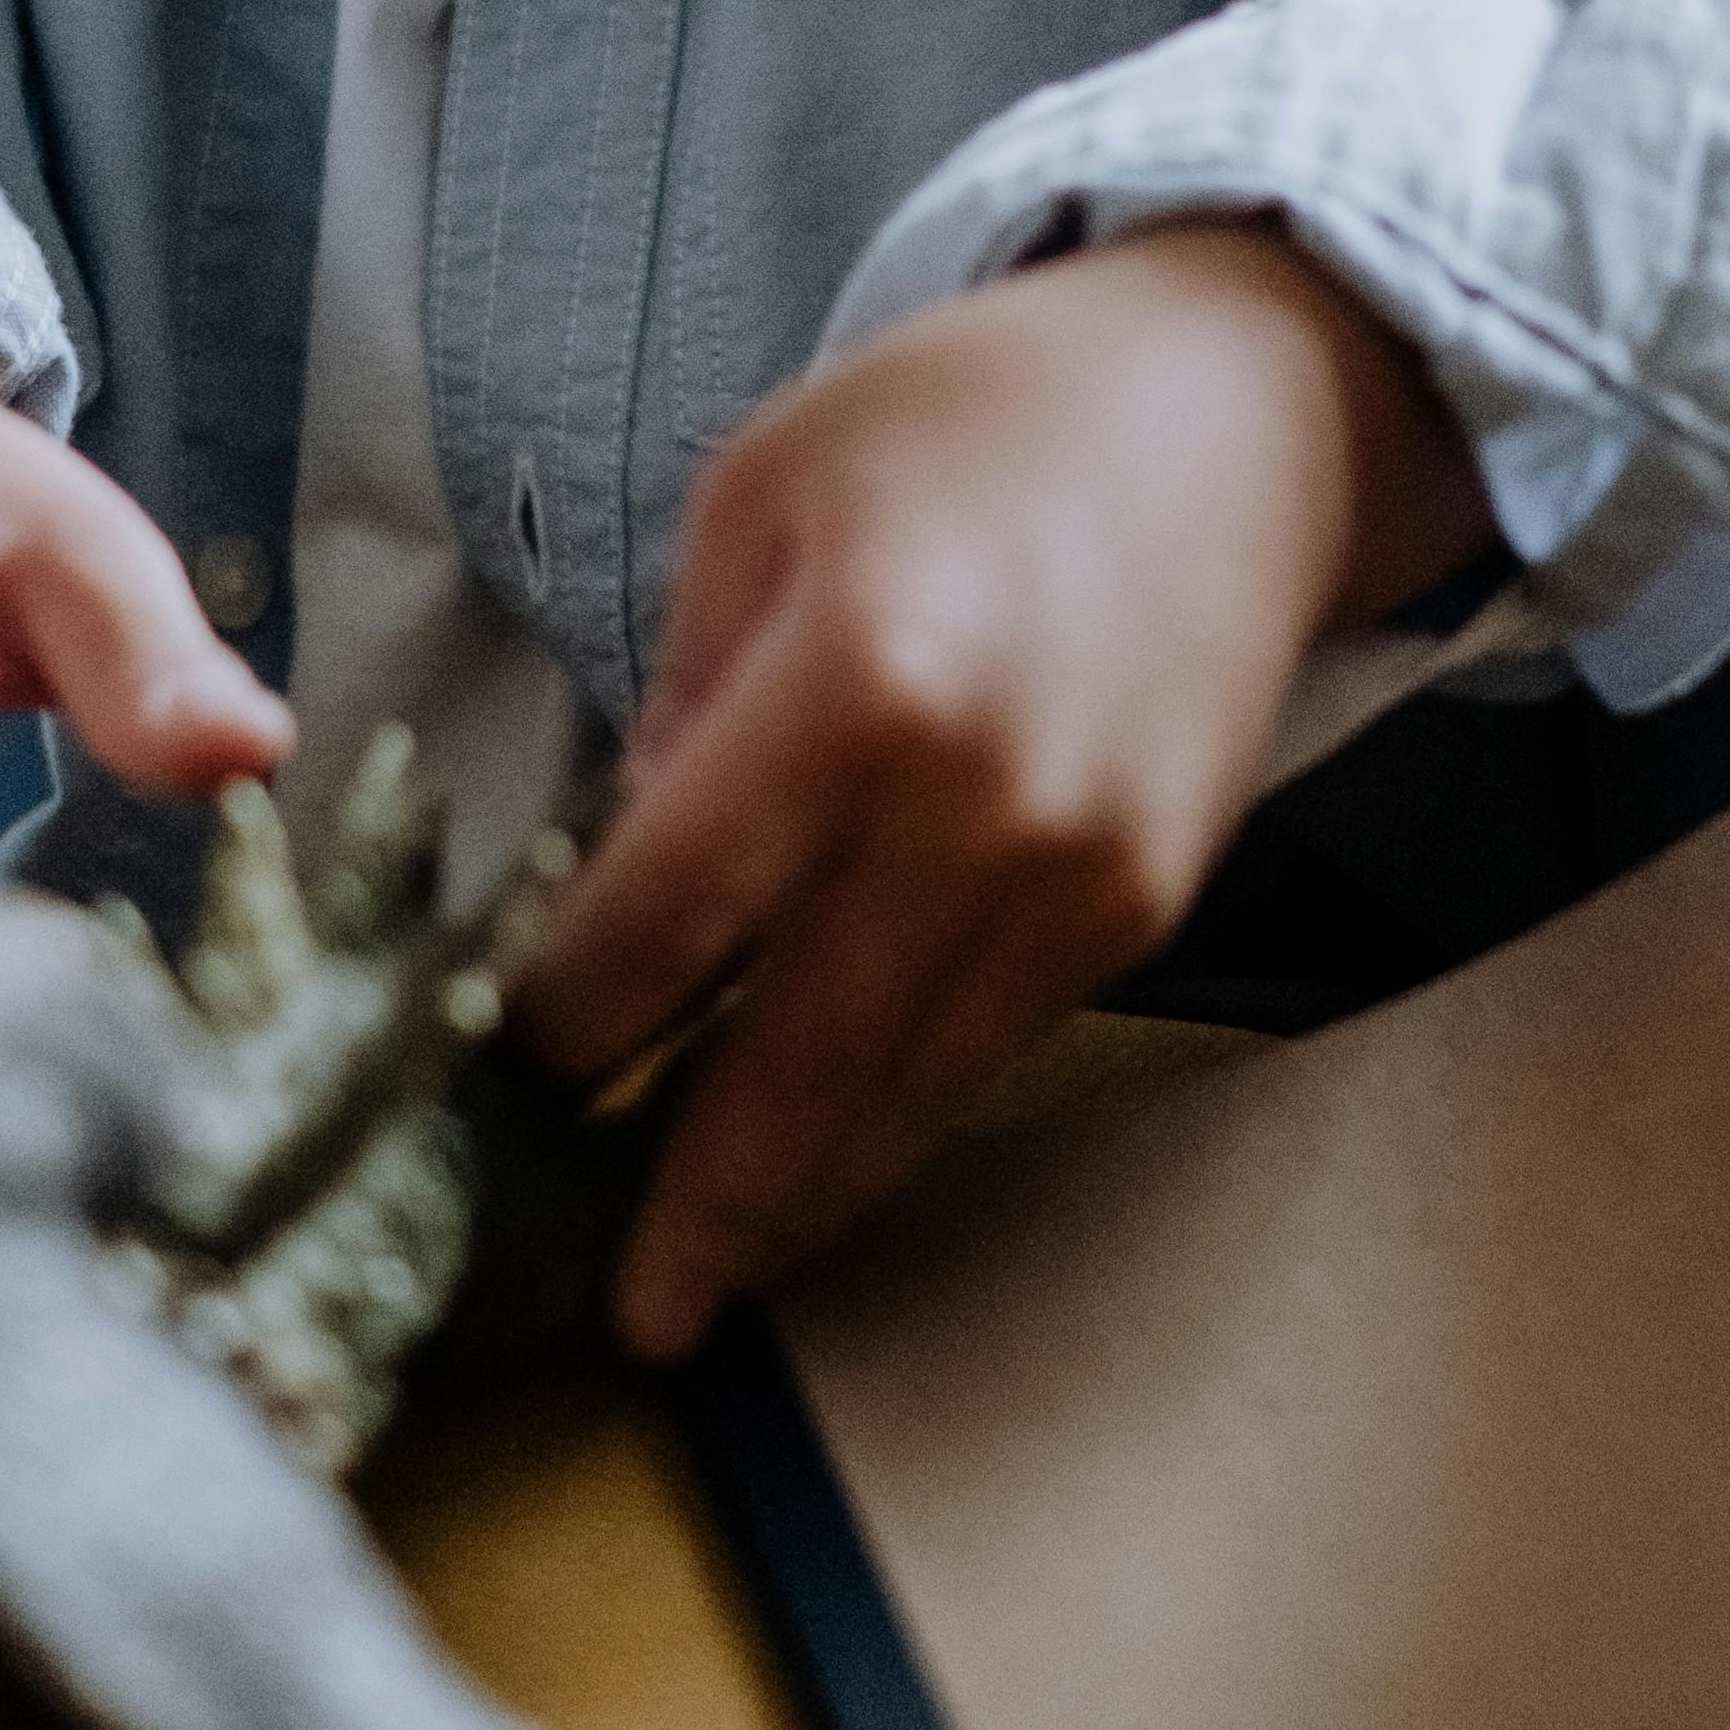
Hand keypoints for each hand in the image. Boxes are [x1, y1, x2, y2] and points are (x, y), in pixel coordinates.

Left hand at [517, 224, 1491, 1362]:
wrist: (1245, 412)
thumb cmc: (975, 421)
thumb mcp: (765, 499)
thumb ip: (683, 706)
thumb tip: (624, 890)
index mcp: (855, 687)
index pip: (660, 925)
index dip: (559, 1027)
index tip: (484, 1079)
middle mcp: (976, 815)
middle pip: (788, 1075)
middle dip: (685, 1213)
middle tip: (611, 1316)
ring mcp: (1076, 882)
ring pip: (903, 1101)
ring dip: (792, 1203)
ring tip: (696, 1282)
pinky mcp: (1142, 911)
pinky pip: (986, 1052)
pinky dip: (895, 1118)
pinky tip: (820, 1163)